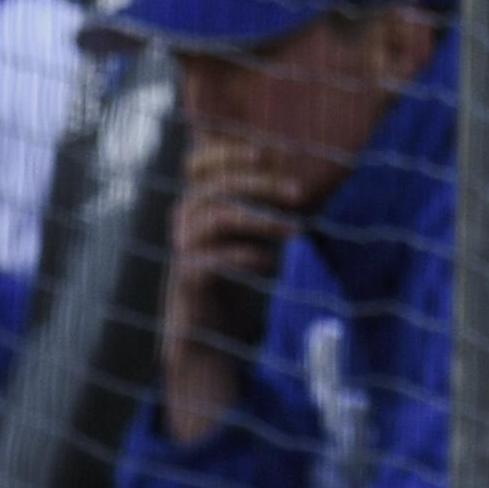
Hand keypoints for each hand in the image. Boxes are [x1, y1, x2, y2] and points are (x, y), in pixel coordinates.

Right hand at [161, 139, 304, 444]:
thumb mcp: (253, 237)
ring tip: (296, 230)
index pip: (199, 164)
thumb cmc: (236, 280)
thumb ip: (265, 209)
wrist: (209, 336)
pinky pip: (211, 261)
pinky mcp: (187, 282)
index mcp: (197, 206)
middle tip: (298, 191)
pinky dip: (245, 257)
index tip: (266, 150)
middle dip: (256, 183)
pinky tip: (271, 264)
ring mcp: (181, 252)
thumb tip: (306, 182)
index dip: (226, 152)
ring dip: (258, 220)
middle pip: (212, 186)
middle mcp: (183, 223)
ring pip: (213, 219)